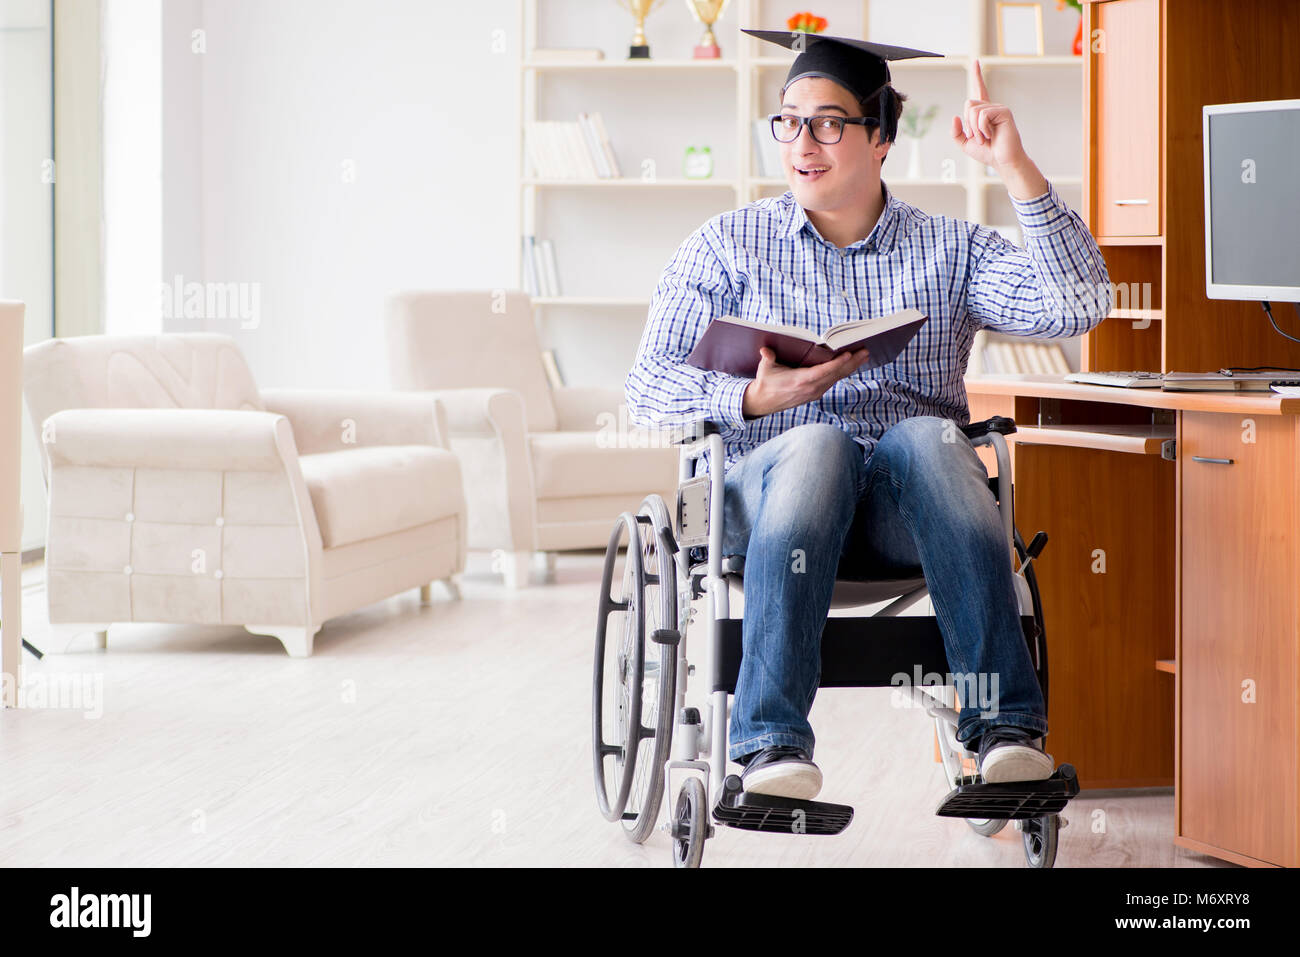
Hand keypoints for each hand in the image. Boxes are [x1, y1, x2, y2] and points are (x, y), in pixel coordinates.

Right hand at [742, 347, 869, 418]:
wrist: (764, 402)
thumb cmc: (765, 383)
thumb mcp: (764, 369)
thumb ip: (767, 358)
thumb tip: (765, 350)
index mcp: (800, 381)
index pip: (822, 372)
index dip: (836, 363)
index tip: (849, 354)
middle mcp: (810, 388)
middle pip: (835, 374)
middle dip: (851, 363)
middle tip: (865, 351)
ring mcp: (814, 392)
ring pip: (837, 378)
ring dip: (851, 367)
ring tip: (864, 355)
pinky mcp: (816, 393)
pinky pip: (833, 381)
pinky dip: (843, 372)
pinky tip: (852, 365)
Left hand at [950, 60, 1045, 198]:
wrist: (1002, 161)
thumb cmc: (987, 152)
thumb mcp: (965, 143)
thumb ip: (956, 132)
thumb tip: (955, 116)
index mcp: (983, 112)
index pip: (979, 90)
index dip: (977, 75)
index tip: (975, 62)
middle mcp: (991, 107)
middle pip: (968, 104)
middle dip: (968, 124)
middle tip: (978, 137)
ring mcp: (998, 108)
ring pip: (973, 110)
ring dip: (974, 129)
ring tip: (985, 138)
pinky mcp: (1004, 112)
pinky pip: (982, 115)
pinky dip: (982, 129)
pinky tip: (990, 135)